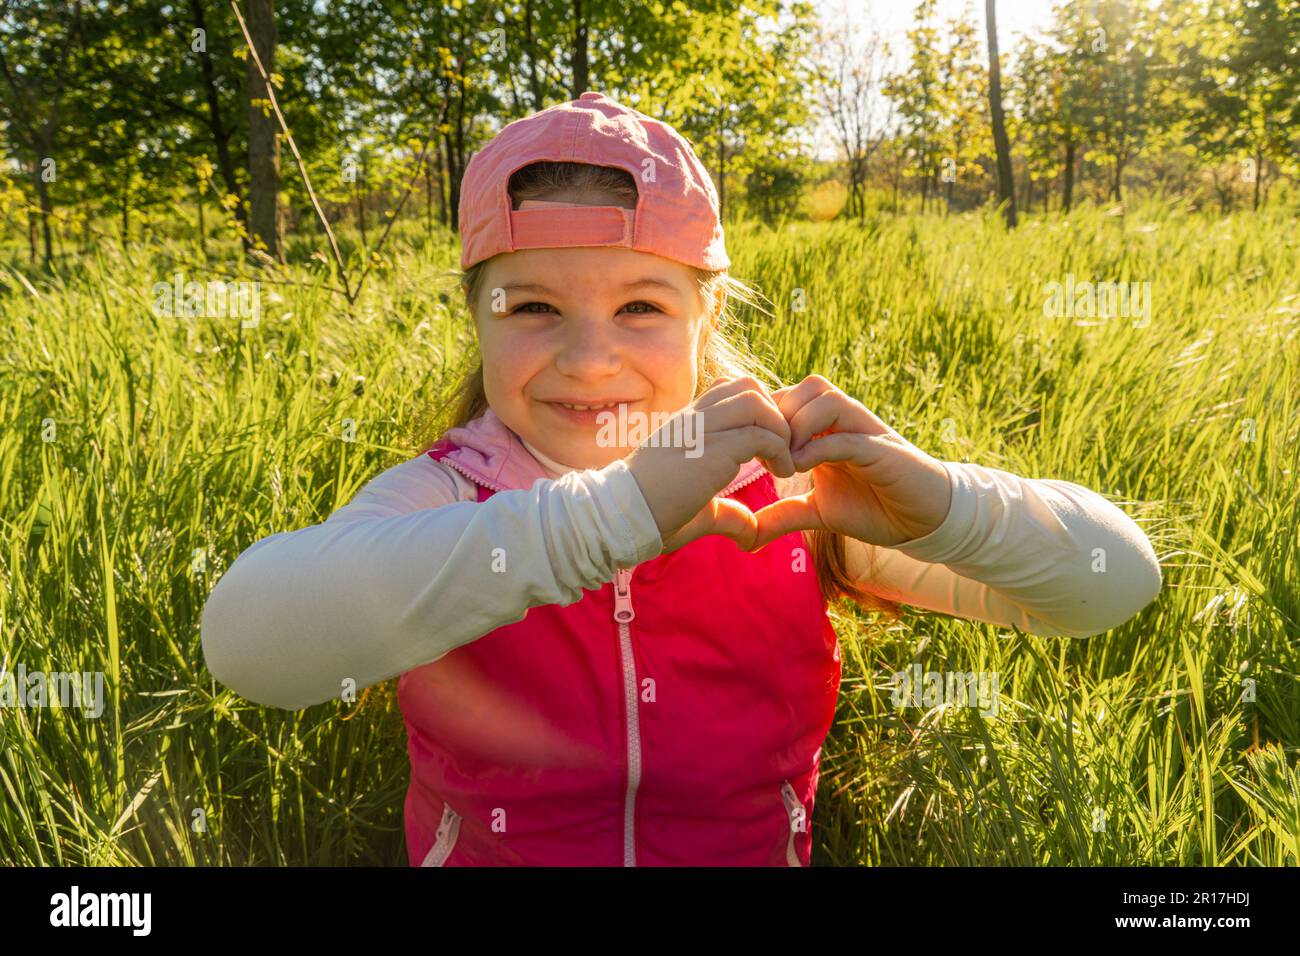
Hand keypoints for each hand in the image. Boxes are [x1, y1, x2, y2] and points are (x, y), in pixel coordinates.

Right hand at [626, 376, 795, 552]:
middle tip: (779, 450)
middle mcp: (695, 420)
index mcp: (688, 424)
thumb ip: (729, 513)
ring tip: (782, 462)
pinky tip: (780, 473)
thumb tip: (751, 534)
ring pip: (756, 401)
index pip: (729, 390)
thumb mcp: (699, 508)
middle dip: (774, 412)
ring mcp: (701, 431)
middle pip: (747, 384)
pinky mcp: (711, 452)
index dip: (759, 411)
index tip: (767, 446)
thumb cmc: (652, 514)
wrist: (619, 517)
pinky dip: (779, 450)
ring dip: (779, 428)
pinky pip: (760, 434)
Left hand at [749, 375, 951, 550]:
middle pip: (802, 388)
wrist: (922, 519)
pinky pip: (846, 435)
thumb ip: (785, 514)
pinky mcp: (881, 449)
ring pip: (823, 397)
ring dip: (797, 424)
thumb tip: (747, 536)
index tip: (751, 453)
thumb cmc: (874, 507)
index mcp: (826, 428)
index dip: (763, 419)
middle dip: (777, 417)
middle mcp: (845, 421)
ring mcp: (864, 430)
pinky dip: (819, 448)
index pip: (787, 398)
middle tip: (765, 455)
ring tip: (786, 462)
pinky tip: (801, 470)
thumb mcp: (819, 512)